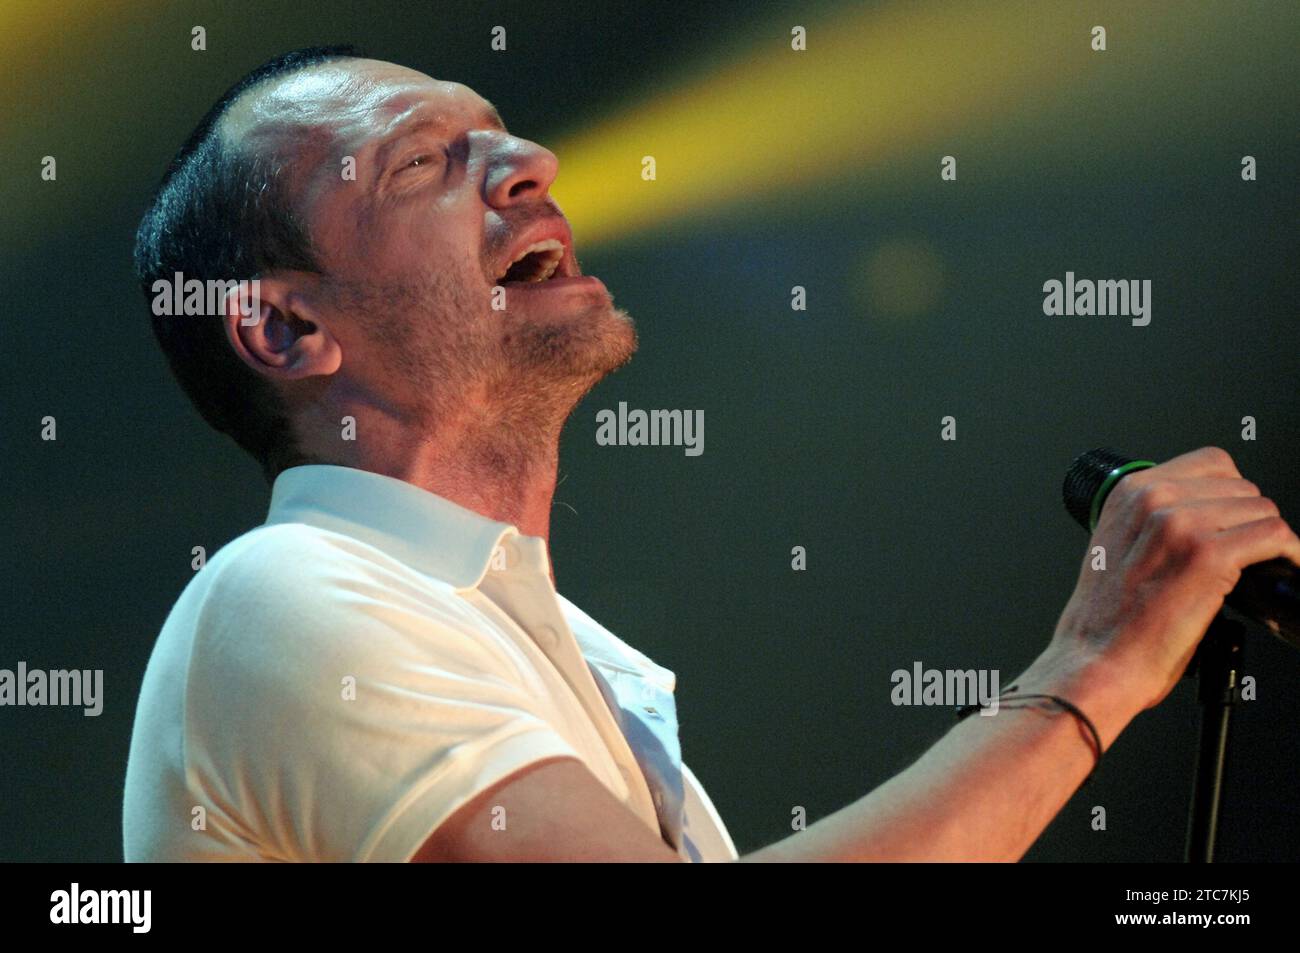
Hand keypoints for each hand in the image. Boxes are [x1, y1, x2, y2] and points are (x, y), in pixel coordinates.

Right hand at [1050, 446, 1299, 710]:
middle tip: (1243, 553)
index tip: (1234, 518)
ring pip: (1262, 509)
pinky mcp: (1209, 556)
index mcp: (1128, 493)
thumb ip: (1154, 520)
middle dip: (1249, 520)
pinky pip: (1275, 536)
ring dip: (1268, 539)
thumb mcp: (1116, 548)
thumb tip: (1208, 516)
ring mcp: (1181, 525)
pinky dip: (1289, 554)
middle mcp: (1153, 500)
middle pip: (1241, 487)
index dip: (1231, 492)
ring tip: (1258, 566)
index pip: (1211, 462)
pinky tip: (1282, 569)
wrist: (1096, 661)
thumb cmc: (1105, 621)